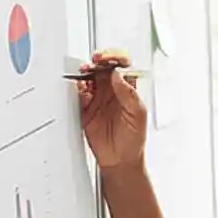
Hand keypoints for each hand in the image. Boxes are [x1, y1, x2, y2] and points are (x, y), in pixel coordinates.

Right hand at [76, 50, 146, 169]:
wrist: (120, 159)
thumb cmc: (134, 138)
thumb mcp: (138, 115)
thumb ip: (128, 94)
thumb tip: (118, 75)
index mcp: (128, 88)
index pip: (122, 65)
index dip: (116, 58)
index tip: (110, 59)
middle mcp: (112, 89)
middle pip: (103, 67)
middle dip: (98, 60)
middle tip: (95, 61)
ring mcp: (98, 98)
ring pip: (90, 77)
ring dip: (86, 71)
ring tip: (85, 72)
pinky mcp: (86, 108)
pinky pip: (79, 93)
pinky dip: (78, 87)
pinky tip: (81, 87)